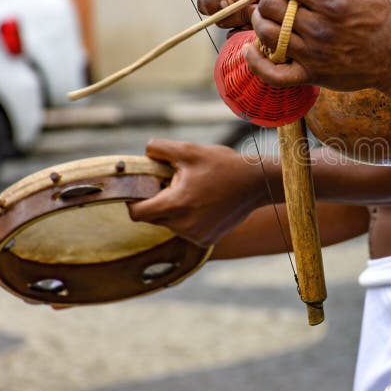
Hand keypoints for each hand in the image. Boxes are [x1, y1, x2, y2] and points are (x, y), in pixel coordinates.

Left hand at [128, 139, 275, 246]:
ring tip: (194, 193)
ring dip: (174, 211)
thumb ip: (159, 148)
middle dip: (158, 202)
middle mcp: (184, 225)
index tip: (143, 190)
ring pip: (170, 225)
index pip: (137, 213)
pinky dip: (189, 219)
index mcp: (176, 204)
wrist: (256, 184)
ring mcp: (196, 235)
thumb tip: (144, 153)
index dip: (134, 201)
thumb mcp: (190, 150)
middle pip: (153, 218)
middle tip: (174, 185)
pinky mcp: (206, 241)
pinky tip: (205, 205)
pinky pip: (186, 231)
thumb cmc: (223, 165)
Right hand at [195, 0, 259, 30]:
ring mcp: (236, 20)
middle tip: (228, 3)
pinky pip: (233, 36)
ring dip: (232, 17)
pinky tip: (252, 27)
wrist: (302, 4)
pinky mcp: (244, 35)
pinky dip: (240, 32)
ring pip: (220, 21)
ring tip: (251, 12)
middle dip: (215, 4)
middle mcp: (230, 2)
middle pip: (206, 5)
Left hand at [247, 0, 390, 90]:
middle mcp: (321, 30)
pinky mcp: (312, 76)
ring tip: (270, 15)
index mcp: (334, 4)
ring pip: (267, 33)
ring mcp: (314, 56)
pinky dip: (256, 63)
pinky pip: (273, 74)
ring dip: (261, 20)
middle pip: (272, 5)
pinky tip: (250, 50)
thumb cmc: (381, 18)